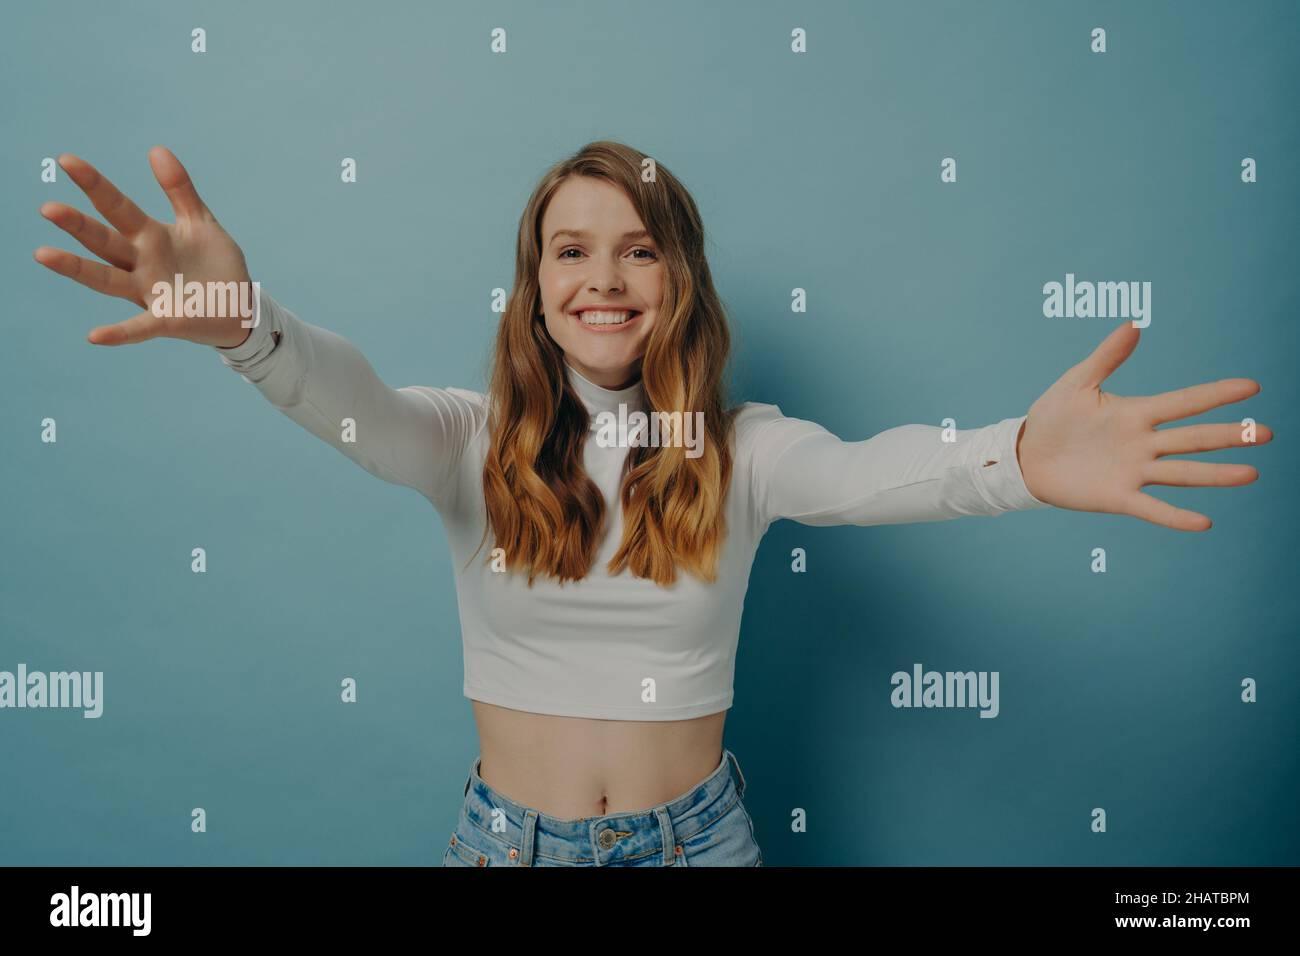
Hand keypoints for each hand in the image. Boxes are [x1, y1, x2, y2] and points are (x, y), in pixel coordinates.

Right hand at [34, 147, 253, 347]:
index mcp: (150, 237)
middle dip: (78, 226)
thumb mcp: (199, 222)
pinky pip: (139, 328)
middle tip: (49, 208)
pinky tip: (95, 336)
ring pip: (107, 279)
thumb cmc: (215, 265)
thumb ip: (180, 190)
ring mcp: (150, 293)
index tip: (67, 160)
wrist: (241, 307)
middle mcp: (141, 264)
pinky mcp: (167, 320)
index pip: (116, 207)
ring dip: (77, 269)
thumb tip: (156, 149)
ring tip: (43, 254)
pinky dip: (119, 333)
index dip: (95, 184)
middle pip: (104, 241)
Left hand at [1015, 322, 1271, 530]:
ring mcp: (1133, 471)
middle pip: (1194, 439)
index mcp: (1136, 413)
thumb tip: (1133, 324)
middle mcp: (1143, 443)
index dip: (1216, 394)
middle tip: (1267, 433)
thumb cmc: (1052, 417)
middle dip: (1230, 436)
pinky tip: (1204, 523)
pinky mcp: (1118, 497)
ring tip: (1251, 473)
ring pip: (1182, 473)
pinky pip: (1152, 507)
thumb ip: (1106, 357)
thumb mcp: (1076, 383)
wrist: (1026, 455)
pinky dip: (1176, 516)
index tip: (1251, 387)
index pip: (1184, 402)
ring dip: (1216, 475)